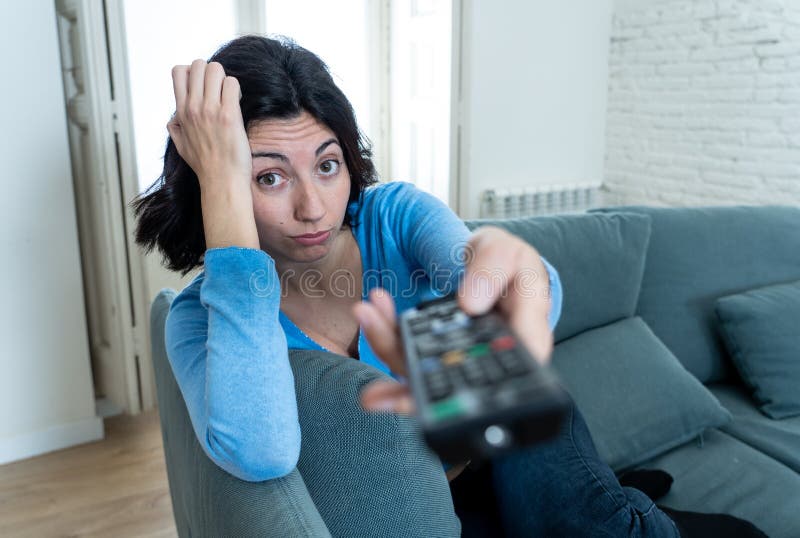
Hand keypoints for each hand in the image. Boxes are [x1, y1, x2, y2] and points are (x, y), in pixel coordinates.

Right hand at [167, 60, 250, 191]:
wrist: (221, 180)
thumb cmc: (204, 165)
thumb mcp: (181, 146)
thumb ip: (175, 129)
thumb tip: (173, 120)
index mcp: (181, 111)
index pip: (179, 71)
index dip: (193, 72)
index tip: (203, 87)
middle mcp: (193, 107)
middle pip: (198, 64)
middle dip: (211, 72)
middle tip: (219, 90)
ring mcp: (210, 110)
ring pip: (215, 69)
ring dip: (225, 79)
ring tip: (229, 96)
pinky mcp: (228, 115)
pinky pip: (232, 83)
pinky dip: (235, 88)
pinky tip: (237, 102)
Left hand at [353, 226, 553, 415]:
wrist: (489, 262)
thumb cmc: (509, 263)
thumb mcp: (507, 253)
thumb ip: (494, 270)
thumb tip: (470, 304)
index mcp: (525, 338)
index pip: (509, 374)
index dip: (481, 394)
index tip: (442, 390)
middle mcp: (491, 360)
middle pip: (457, 384)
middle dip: (415, 388)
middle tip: (380, 390)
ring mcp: (460, 360)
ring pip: (425, 372)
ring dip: (390, 350)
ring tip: (367, 314)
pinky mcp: (436, 353)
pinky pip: (410, 355)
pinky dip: (386, 340)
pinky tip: (369, 318)